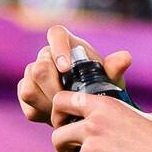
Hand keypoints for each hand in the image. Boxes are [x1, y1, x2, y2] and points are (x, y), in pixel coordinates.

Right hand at [17, 25, 132, 125]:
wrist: (87, 107)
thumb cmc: (100, 86)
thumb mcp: (110, 80)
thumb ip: (115, 68)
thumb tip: (125, 58)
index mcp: (67, 43)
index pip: (56, 34)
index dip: (58, 49)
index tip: (66, 68)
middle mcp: (46, 56)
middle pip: (38, 68)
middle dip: (54, 89)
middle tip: (70, 102)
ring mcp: (32, 73)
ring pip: (29, 88)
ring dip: (48, 104)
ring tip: (66, 112)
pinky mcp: (26, 90)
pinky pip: (26, 103)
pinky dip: (42, 112)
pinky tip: (57, 117)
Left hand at [50, 91, 151, 151]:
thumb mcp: (146, 116)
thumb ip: (127, 115)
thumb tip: (130, 120)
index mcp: (104, 107)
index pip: (63, 100)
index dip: (58, 114)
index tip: (64, 125)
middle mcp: (94, 125)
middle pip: (58, 137)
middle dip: (65, 151)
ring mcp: (92, 150)